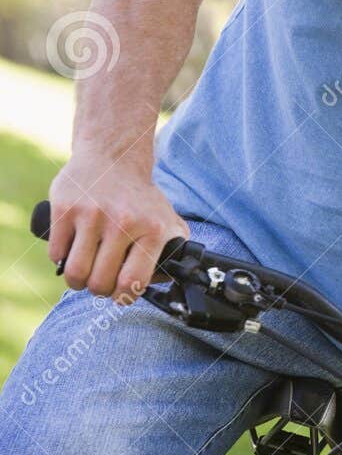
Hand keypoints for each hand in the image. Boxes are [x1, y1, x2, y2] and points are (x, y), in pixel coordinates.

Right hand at [48, 157, 190, 303]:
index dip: (122, 297)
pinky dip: (61, 259)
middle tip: (100, 281)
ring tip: (83, 273)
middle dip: (99, 289)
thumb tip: (166, 282)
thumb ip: (173, 251)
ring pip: (75, 273)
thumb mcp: (167, 220)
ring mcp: (91, 215)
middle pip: (100, 282)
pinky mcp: (65, 209)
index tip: (118, 295)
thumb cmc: (140, 198)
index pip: (132, 282)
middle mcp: (122, 222)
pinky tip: (71, 251)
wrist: (113, 157)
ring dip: (77, 281)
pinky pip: (56, 254)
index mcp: (151, 229)